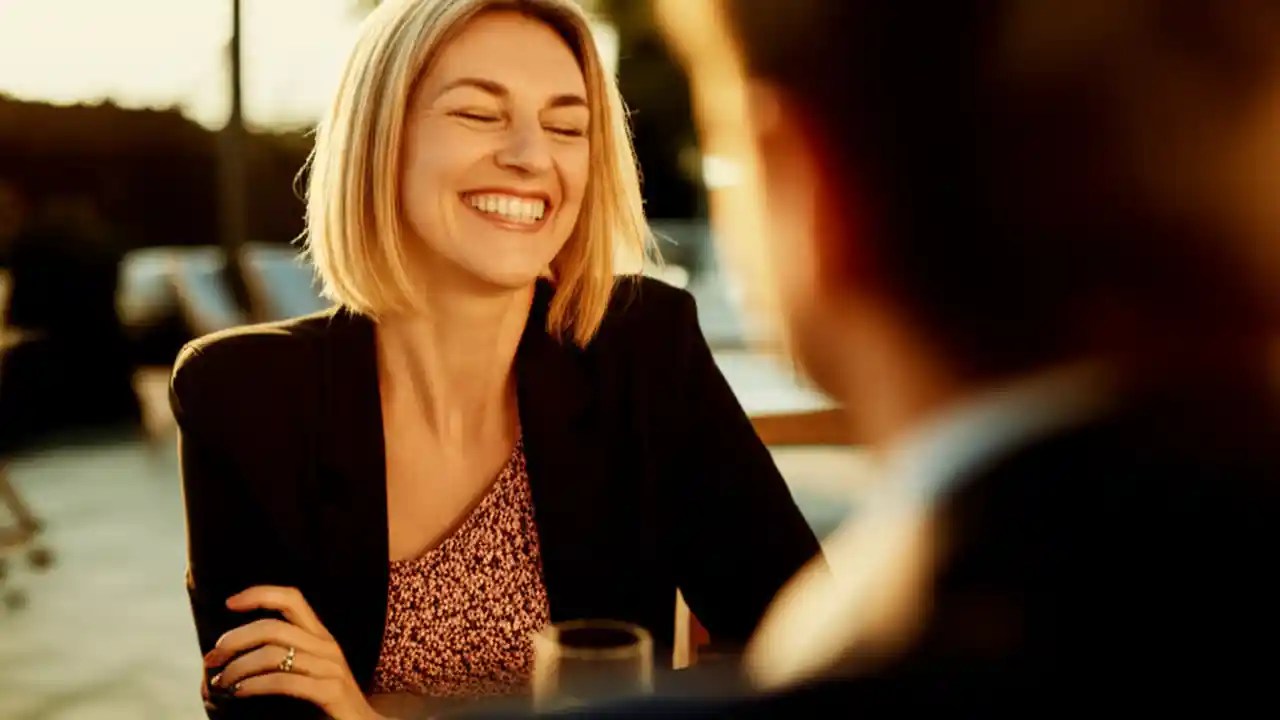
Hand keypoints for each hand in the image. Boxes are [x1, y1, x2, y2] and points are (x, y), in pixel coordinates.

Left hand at [204, 585, 384, 719]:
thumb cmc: (327, 702)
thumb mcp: (307, 670)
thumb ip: (283, 656)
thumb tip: (233, 653)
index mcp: (320, 636)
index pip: (292, 598)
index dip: (260, 594)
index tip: (229, 603)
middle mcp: (327, 646)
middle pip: (273, 627)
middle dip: (235, 639)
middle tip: (213, 657)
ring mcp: (331, 668)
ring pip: (274, 654)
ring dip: (238, 667)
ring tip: (222, 682)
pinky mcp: (330, 691)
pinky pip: (283, 681)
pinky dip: (254, 685)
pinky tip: (239, 692)